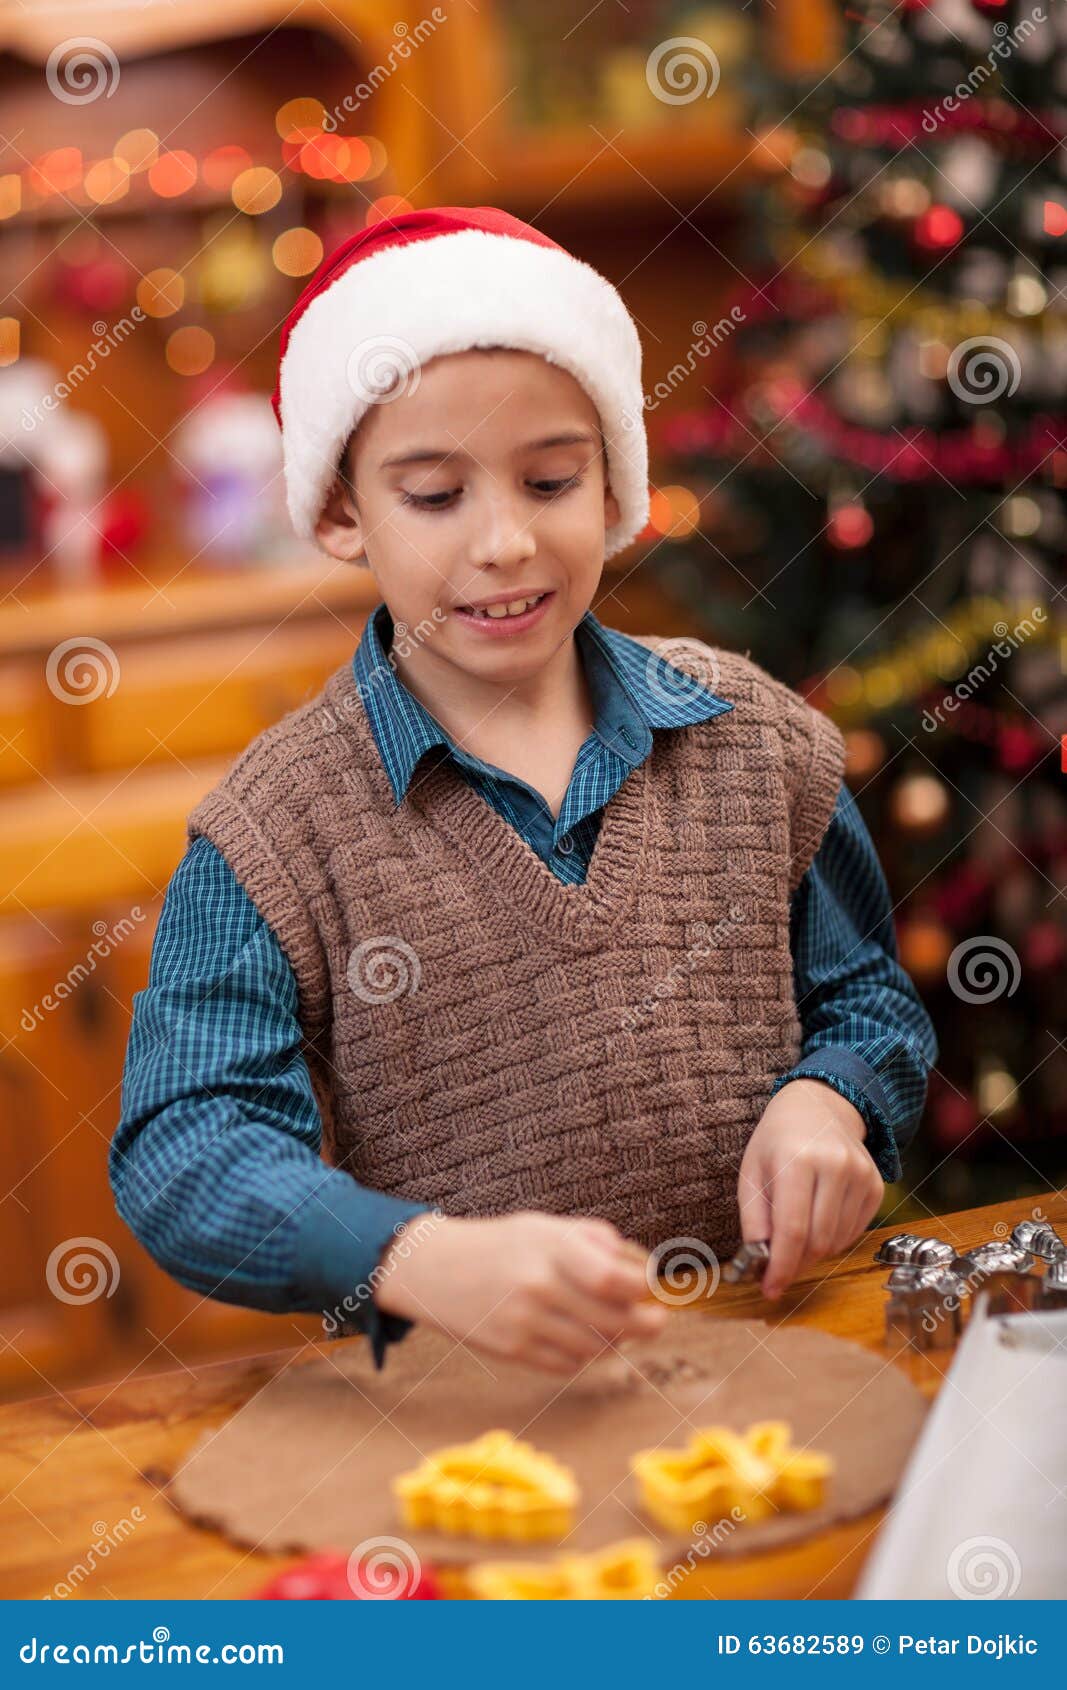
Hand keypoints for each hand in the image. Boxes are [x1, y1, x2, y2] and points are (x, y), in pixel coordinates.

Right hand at [374, 1209, 667, 1373]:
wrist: (435, 1269)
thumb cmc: (502, 1244)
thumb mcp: (546, 1225)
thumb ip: (596, 1240)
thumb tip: (642, 1270)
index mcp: (551, 1247)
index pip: (613, 1278)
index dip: (644, 1288)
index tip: (652, 1287)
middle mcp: (538, 1285)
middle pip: (614, 1320)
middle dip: (647, 1324)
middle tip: (656, 1320)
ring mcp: (524, 1322)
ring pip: (596, 1347)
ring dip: (617, 1341)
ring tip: (620, 1328)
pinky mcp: (513, 1351)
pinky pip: (569, 1364)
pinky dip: (585, 1355)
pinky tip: (584, 1338)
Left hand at [737, 1078, 883, 1299]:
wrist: (819, 1107)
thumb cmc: (777, 1142)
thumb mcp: (751, 1172)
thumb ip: (753, 1218)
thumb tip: (759, 1262)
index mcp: (797, 1160)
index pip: (792, 1229)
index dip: (781, 1267)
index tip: (769, 1290)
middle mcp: (835, 1166)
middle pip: (818, 1240)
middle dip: (795, 1263)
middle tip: (778, 1267)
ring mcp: (861, 1175)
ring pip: (838, 1242)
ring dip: (813, 1252)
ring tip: (795, 1236)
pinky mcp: (876, 1186)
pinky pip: (854, 1232)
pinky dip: (833, 1239)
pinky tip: (818, 1220)